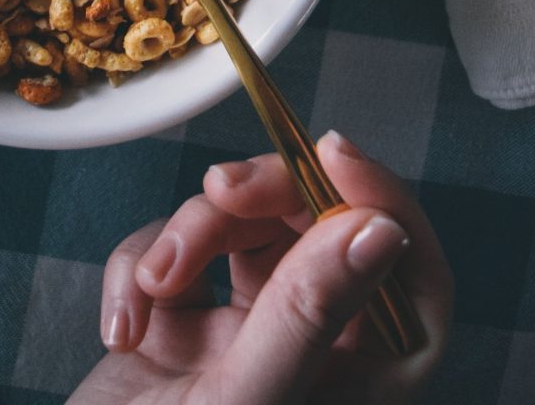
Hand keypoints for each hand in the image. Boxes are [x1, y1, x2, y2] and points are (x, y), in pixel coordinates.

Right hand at [71, 133, 450, 404]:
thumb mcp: (242, 401)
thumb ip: (309, 312)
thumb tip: (378, 228)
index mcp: (357, 386)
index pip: (412, 277)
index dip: (384, 203)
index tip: (333, 153)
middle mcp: (312, 357)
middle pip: (318, 232)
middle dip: (263, 200)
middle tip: (218, 189)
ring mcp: (245, 340)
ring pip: (241, 230)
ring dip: (187, 236)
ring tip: (152, 287)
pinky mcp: (181, 330)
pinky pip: (172, 253)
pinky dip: (137, 270)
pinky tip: (122, 326)